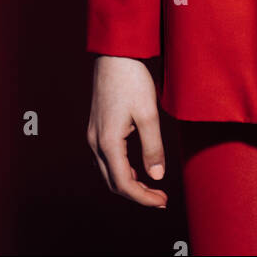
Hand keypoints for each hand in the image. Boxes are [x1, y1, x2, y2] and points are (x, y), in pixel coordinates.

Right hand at [87, 55, 167, 207]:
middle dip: (137, 195)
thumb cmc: (131, 80)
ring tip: (152, 187)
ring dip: (129, 183)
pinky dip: (123, 169)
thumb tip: (157, 176)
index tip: (162, 202)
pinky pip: (107, 158)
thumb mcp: (148, 113)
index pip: (124, 183)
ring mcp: (94, 135)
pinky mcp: (97, 127)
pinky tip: (138, 168)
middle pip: (113, 182)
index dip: (143, 198)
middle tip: (160, 198)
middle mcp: (96, 142)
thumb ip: (153, 147)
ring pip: (108, 172)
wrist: (115, 55)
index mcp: (108, 142)